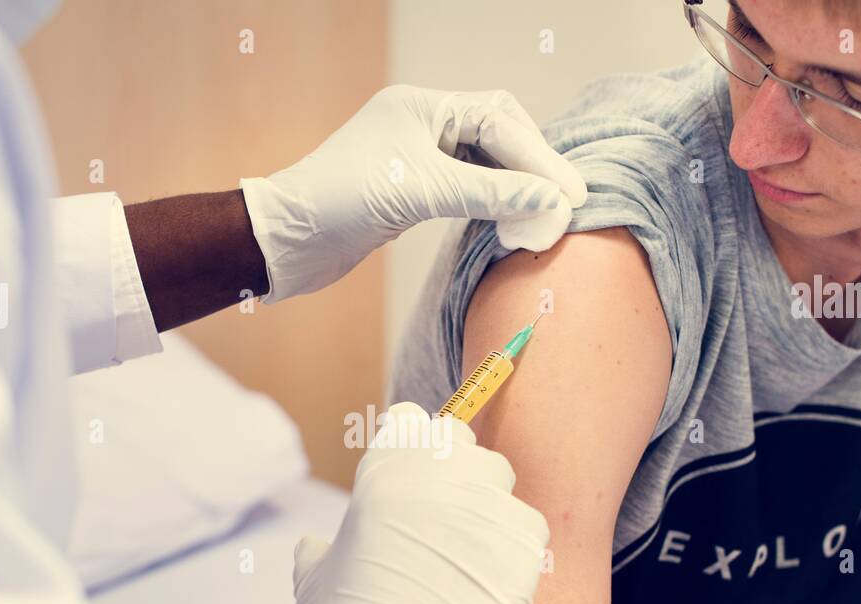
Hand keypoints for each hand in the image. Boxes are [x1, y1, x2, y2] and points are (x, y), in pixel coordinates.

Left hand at [240, 85, 587, 301]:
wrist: (289, 239)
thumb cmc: (343, 201)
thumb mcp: (423, 192)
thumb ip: (489, 193)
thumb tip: (550, 199)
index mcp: (422, 105)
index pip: (498, 120)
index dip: (538, 157)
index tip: (571, 192)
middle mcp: (421, 123)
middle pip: (497, 133)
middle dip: (532, 165)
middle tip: (567, 201)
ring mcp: (416, 156)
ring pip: (483, 162)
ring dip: (514, 185)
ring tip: (546, 214)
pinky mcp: (410, 189)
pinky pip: (466, 187)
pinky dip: (492, 202)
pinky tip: (511, 220)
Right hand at [292, 402, 549, 603]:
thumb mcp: (315, 576)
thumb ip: (321, 547)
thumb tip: (317, 546)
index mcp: (386, 465)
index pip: (410, 421)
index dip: (411, 448)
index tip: (411, 479)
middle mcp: (441, 472)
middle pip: (462, 446)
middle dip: (453, 475)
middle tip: (439, 523)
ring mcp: (487, 504)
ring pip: (499, 483)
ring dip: (485, 508)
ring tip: (465, 557)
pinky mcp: (524, 544)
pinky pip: (527, 526)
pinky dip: (512, 546)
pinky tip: (490, 580)